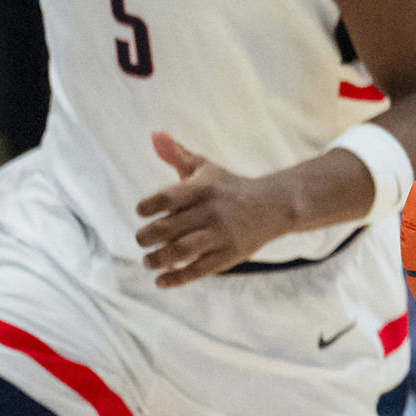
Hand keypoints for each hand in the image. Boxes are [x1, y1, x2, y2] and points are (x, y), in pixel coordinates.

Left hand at [134, 132, 298, 285]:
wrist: (274, 205)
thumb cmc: (230, 187)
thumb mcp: (205, 168)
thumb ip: (177, 154)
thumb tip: (155, 135)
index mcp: (203, 188)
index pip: (165, 198)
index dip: (147, 207)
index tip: (142, 213)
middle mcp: (212, 212)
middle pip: (167, 228)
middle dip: (146, 237)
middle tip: (141, 240)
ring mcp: (221, 235)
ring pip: (180, 252)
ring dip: (157, 260)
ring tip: (148, 261)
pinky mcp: (229, 255)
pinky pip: (198, 270)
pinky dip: (176, 278)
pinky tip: (160, 281)